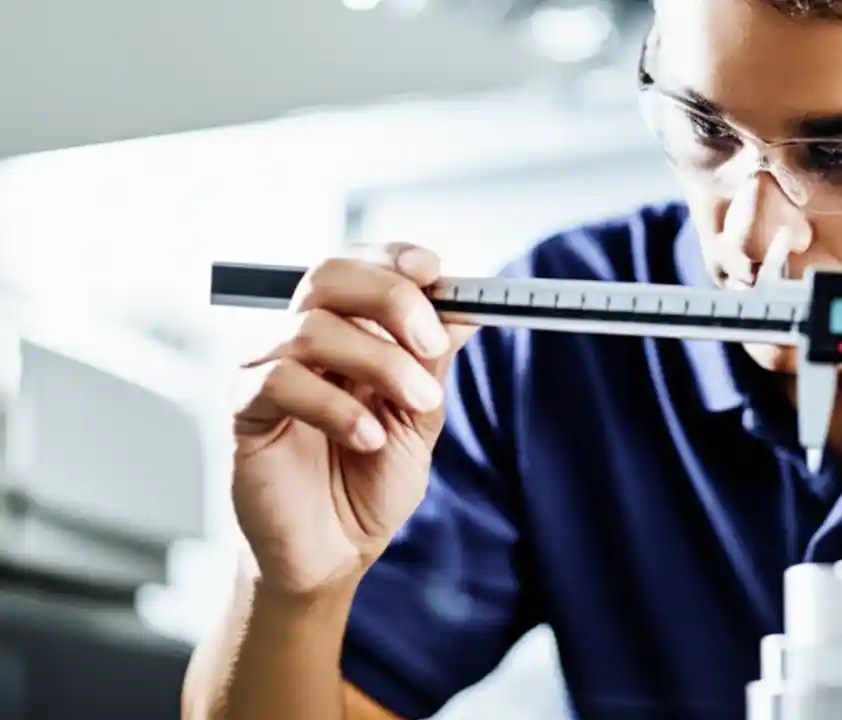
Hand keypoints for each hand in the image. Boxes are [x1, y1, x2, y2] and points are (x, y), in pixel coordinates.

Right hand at [231, 243, 476, 596]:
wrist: (334, 552)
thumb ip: (432, 364)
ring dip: (380, 364)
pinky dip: (335, 405)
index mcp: (345, 332)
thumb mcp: (419, 419)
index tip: (434, 270)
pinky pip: (278, 381)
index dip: (392, 259)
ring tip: (414, 408)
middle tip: (430, 343)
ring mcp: (266, 371)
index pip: (358, 267)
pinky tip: (365, 438)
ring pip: (311, 328)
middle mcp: (301, 341)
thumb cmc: (369, 483)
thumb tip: (466, 311)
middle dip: (389, 298)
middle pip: (328, 277)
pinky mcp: (243, 411)